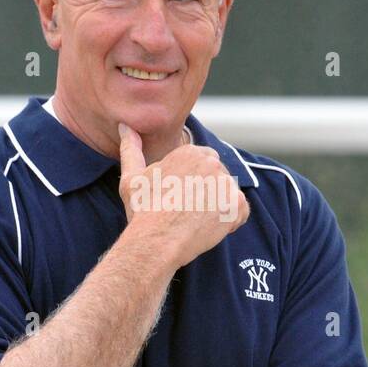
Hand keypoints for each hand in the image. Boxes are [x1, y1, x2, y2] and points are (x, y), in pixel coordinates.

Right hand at [117, 122, 248, 268]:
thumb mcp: (131, 177)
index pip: (205, 162)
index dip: (195, 182)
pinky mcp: (236, 203)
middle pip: (219, 178)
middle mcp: (210, 162)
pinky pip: (241, 212)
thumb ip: (131, 149)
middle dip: (209, 194)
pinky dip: (231, 222)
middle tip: (187, 212)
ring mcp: (225, 182)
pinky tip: (210, 228)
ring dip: (219, 208)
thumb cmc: (143, 211)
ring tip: (196, 221)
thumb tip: (126, 127)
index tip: (181, 197)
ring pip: (229, 195)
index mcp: (189, 152)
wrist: (157, 240)